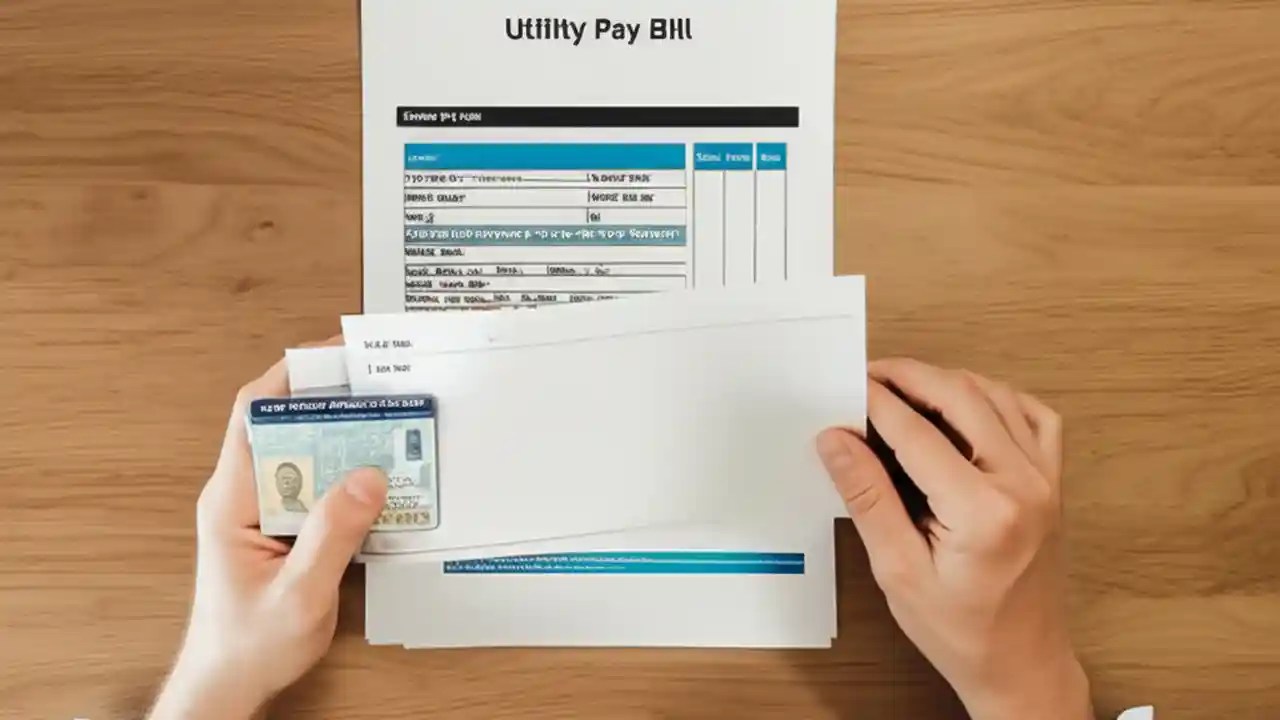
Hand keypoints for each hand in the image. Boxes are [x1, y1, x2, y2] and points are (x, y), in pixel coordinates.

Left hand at [149, 357, 387, 719]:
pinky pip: (319, 486)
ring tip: (393, 430)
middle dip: (336, 403)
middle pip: (288, 424)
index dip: (292, 375)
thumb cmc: (247, 645)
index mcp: (231, 499)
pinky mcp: (285, 527)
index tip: (335, 354)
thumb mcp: (298, 594)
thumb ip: (331, 535)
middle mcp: (244, 495)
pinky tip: (383, 483)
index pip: (254, 413)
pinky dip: (351, 477)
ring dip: (348, 442)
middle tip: (384, 389)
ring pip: (308, 454)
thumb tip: (366, 477)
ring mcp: (264, 510)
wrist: (229, 683)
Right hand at [817, 358, 1090, 719]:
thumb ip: (868, 497)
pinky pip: (1033, 416)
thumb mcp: (897, 570)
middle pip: (960, 396)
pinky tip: (966, 404)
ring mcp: (1044, 480)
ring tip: (906, 387)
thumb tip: (838, 442)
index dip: (875, 403)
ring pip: (997, 396)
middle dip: (909, 377)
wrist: (1020, 664)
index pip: (917, 433)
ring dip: (948, 381)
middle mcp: (1023, 486)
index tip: (846, 390)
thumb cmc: (963, 631)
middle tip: (869, 376)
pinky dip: (997, 397)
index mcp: (984, 512)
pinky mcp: (1052, 482)